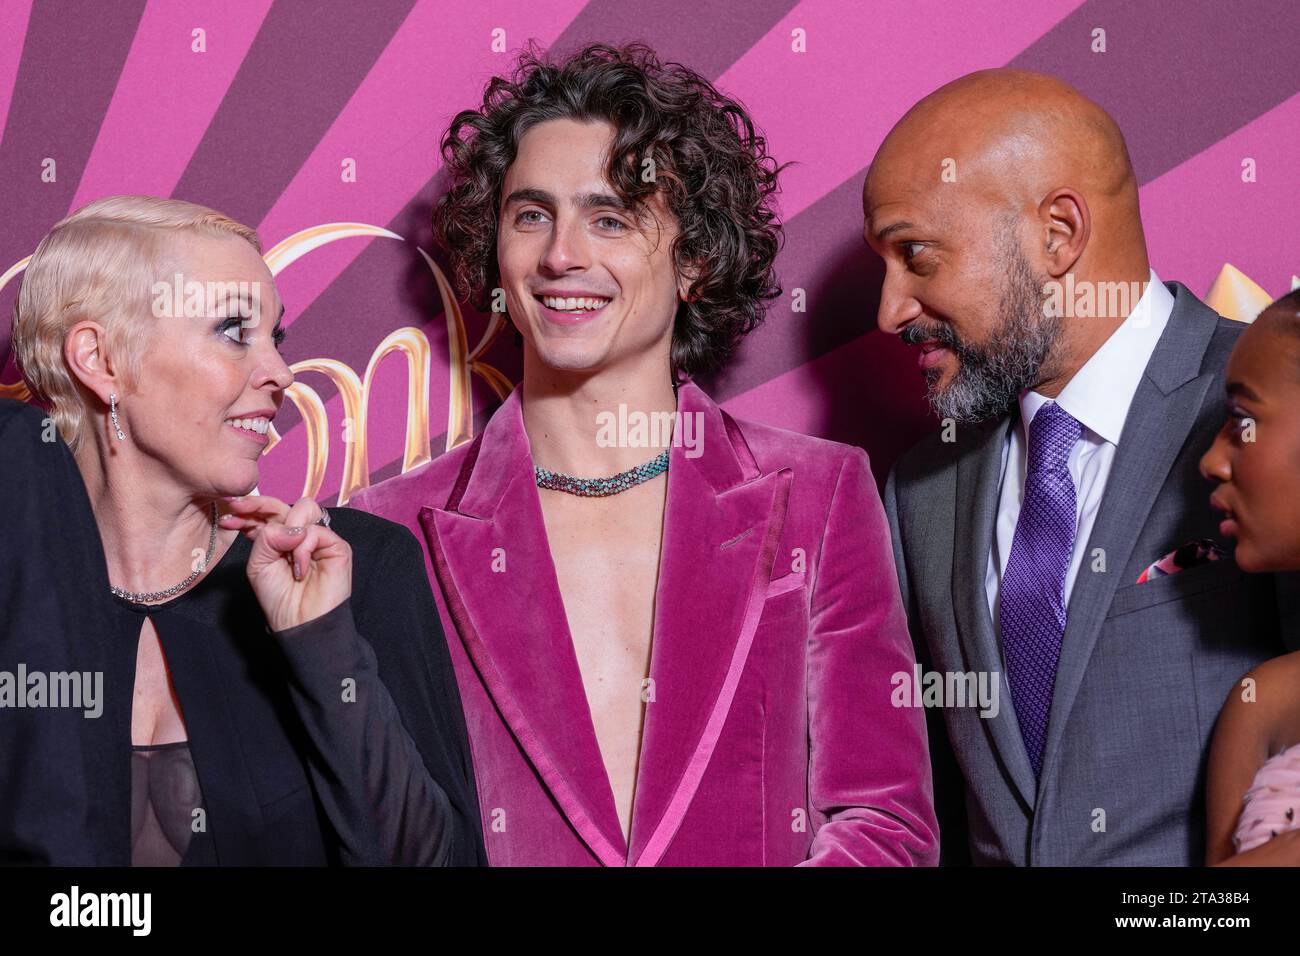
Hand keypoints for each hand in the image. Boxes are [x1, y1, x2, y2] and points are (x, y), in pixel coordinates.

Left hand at [219, 496, 351, 631]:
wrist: (299, 622)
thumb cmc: (279, 598)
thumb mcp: (259, 565)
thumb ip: (267, 538)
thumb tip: (291, 527)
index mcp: (278, 538)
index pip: (266, 513)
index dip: (249, 508)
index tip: (230, 508)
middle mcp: (298, 534)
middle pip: (283, 504)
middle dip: (258, 504)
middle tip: (240, 510)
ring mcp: (318, 538)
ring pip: (304, 508)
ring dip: (287, 528)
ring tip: (284, 555)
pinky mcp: (336, 546)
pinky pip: (315, 532)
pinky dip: (302, 550)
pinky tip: (299, 570)